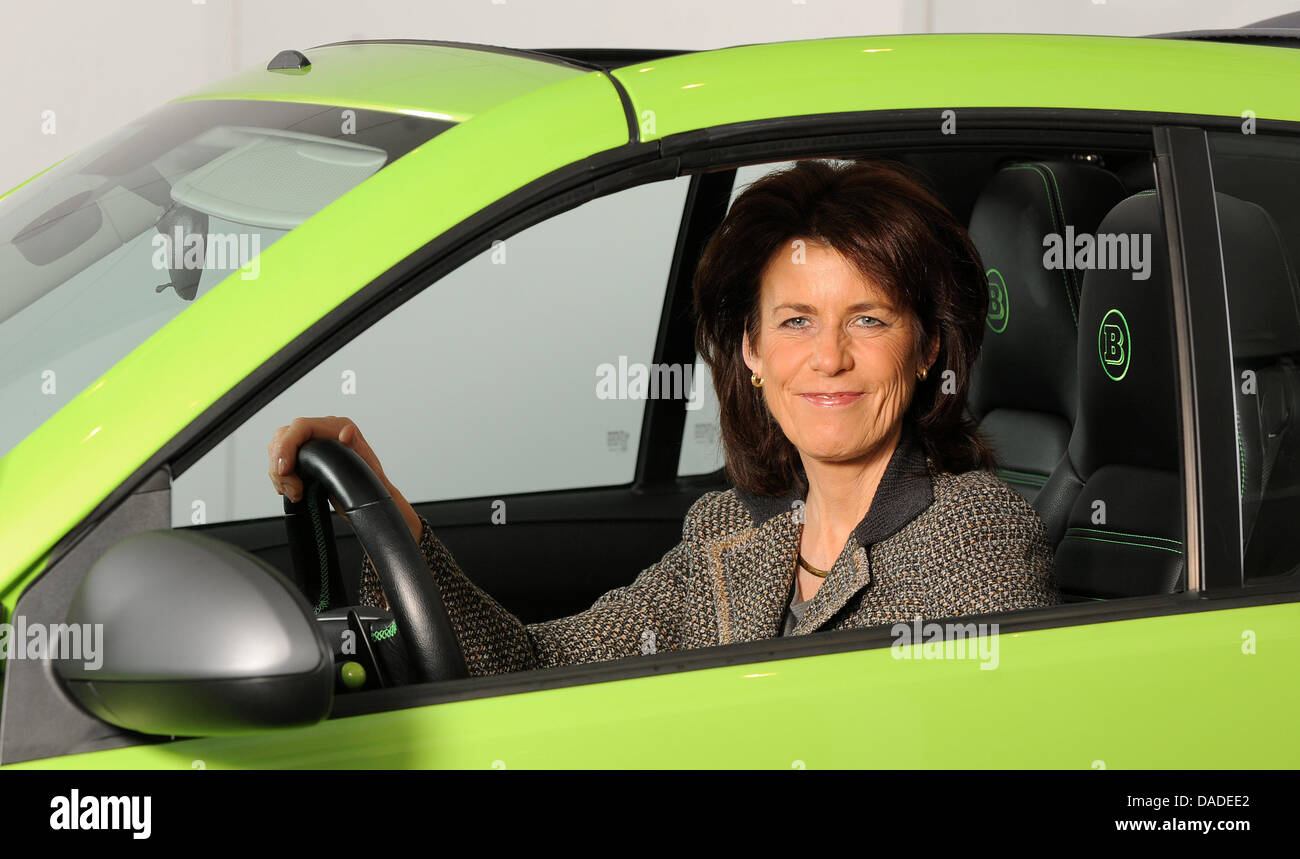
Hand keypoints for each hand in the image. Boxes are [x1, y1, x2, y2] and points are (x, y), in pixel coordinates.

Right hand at [267, 416, 421, 541]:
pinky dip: (280, 477)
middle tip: (292, 488)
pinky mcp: (304, 457)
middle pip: (284, 436)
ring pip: (278, 449)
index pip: (301, 426)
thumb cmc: (370, 485)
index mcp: (338, 427)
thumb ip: (356, 447)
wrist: (368, 501)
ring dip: (279, 474)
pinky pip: (280, 460)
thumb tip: (347, 432)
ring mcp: (312, 443)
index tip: (284, 469)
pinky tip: (290, 489)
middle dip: (279, 464)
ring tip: (295, 492)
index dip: (287, 446)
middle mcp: (323, 432)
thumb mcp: (367, 468)